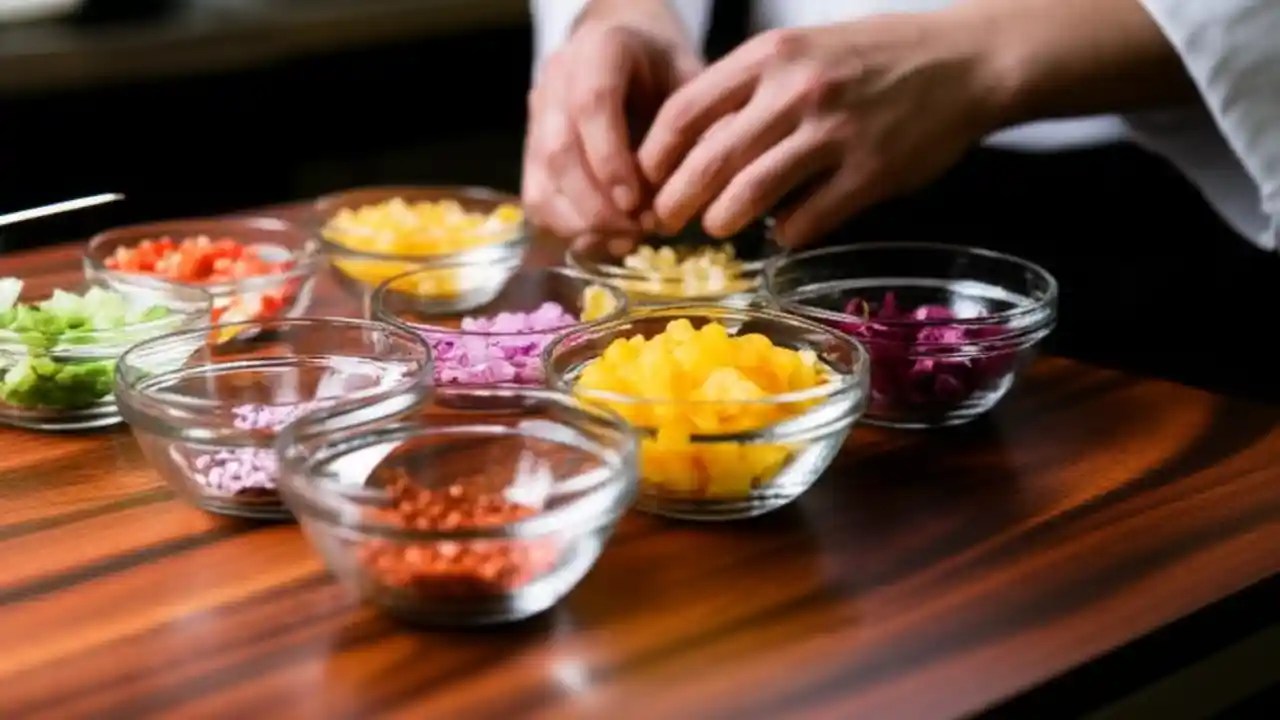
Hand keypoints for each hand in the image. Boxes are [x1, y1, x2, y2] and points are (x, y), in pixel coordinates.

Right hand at [522, 14, 701, 242]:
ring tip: (624, 240)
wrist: (629, 46)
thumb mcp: (693, 81)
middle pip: (558, 149)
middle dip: (595, 204)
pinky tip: (604, 238)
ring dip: (580, 221)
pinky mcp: (532, 148)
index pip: (592, 103)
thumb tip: (705, 180)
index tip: (635, 202)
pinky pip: (537, 196)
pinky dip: (568, 227)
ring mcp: (538, 113)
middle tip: (635, 233)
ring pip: (541, 179)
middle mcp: (558, 77)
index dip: (610, 158)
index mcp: (601, 49)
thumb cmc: (667, 69)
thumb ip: (698, 123)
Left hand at [638, 13, 1008, 246]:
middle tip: (664, 221)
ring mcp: (835, 133)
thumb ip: (750, 89)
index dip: (655, 155)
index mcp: (771, 55)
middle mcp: (797, 90)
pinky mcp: (870, 174)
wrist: (966, 61)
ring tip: (717, 227)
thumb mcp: (803, 49)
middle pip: (709, 159)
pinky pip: (807, 219)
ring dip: (724, 219)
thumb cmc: (876, 57)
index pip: (686, 110)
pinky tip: (785, 231)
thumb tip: (692, 147)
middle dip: (676, 200)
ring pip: (751, 193)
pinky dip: (786, 232)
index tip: (643, 180)